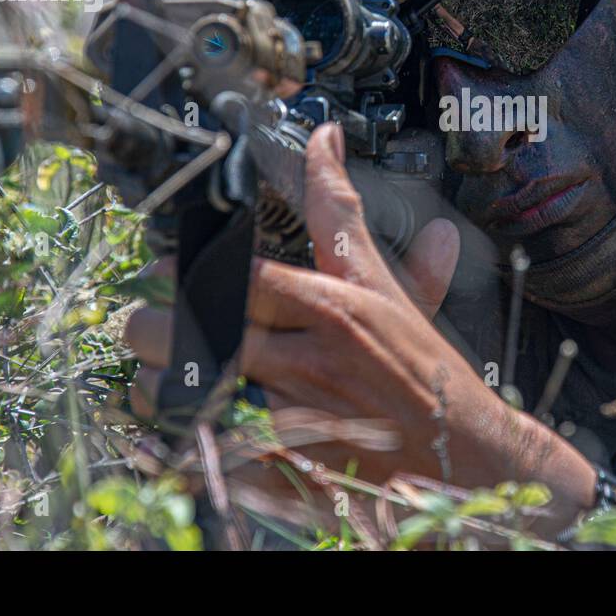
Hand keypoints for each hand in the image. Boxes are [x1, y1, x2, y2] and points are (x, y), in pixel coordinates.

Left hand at [125, 123, 595, 529]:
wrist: (466, 458)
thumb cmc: (428, 375)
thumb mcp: (390, 289)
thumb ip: (346, 219)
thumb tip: (326, 143)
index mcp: (335, 309)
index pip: (234, 276)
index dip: (184, 269)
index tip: (167, 271)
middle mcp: (310, 361)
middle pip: (192, 329)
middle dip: (151, 325)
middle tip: (149, 325)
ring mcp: (295, 420)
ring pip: (183, 392)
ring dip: (157, 382)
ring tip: (160, 374)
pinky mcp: (285, 472)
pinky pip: (202, 450)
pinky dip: (181, 433)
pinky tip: (185, 420)